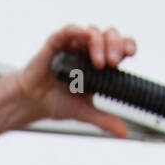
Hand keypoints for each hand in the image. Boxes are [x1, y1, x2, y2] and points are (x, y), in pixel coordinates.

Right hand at [12, 24, 136, 137]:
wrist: (33, 102)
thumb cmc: (57, 102)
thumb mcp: (85, 112)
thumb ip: (104, 120)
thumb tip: (123, 133)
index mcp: (99, 64)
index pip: (118, 48)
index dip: (126, 46)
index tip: (130, 53)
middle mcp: (88, 50)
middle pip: (109, 36)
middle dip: (115, 45)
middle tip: (112, 63)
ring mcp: (73, 44)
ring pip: (92, 32)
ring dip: (99, 43)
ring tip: (98, 63)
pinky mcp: (57, 42)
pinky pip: (69, 30)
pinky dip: (78, 31)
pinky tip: (85, 35)